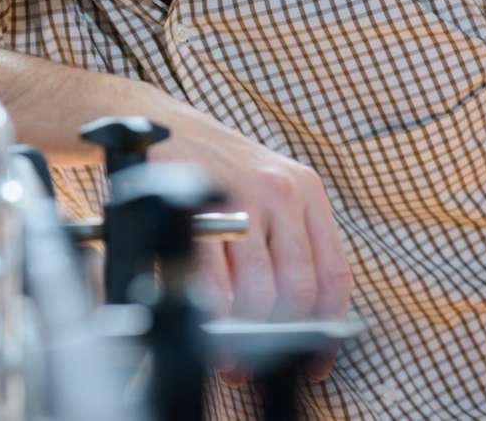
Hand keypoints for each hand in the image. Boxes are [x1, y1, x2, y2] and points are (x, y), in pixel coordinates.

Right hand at [148, 105, 352, 379]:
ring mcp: (242, 195)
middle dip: (275, 338)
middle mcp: (282, 190)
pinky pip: (214, 279)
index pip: (333, 275)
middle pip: (297, 290)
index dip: (326, 330)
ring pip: (258, 291)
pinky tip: (207, 324)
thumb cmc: (209, 168)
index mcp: (306, 191)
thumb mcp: (263, 187)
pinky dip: (213, 313)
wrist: (153, 123)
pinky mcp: (200, 204)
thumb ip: (286, 241)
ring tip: (226, 351)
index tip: (313, 361)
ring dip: (242, 334)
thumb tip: (294, 321)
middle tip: (252, 361)